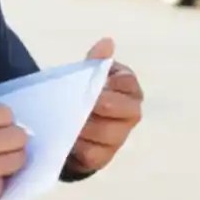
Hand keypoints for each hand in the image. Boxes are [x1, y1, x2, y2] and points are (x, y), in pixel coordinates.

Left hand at [66, 37, 143, 175]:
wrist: (71, 125)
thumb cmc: (84, 94)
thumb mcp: (87, 76)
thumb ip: (95, 62)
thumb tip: (107, 42)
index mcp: (130, 90)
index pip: (129, 84)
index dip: (112, 84)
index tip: (96, 84)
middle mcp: (131, 114)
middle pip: (123, 110)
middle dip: (100, 105)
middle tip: (79, 102)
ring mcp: (119, 137)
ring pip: (108, 134)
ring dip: (87, 126)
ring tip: (69, 120)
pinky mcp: (104, 157)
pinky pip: (94, 154)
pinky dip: (80, 147)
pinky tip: (68, 139)